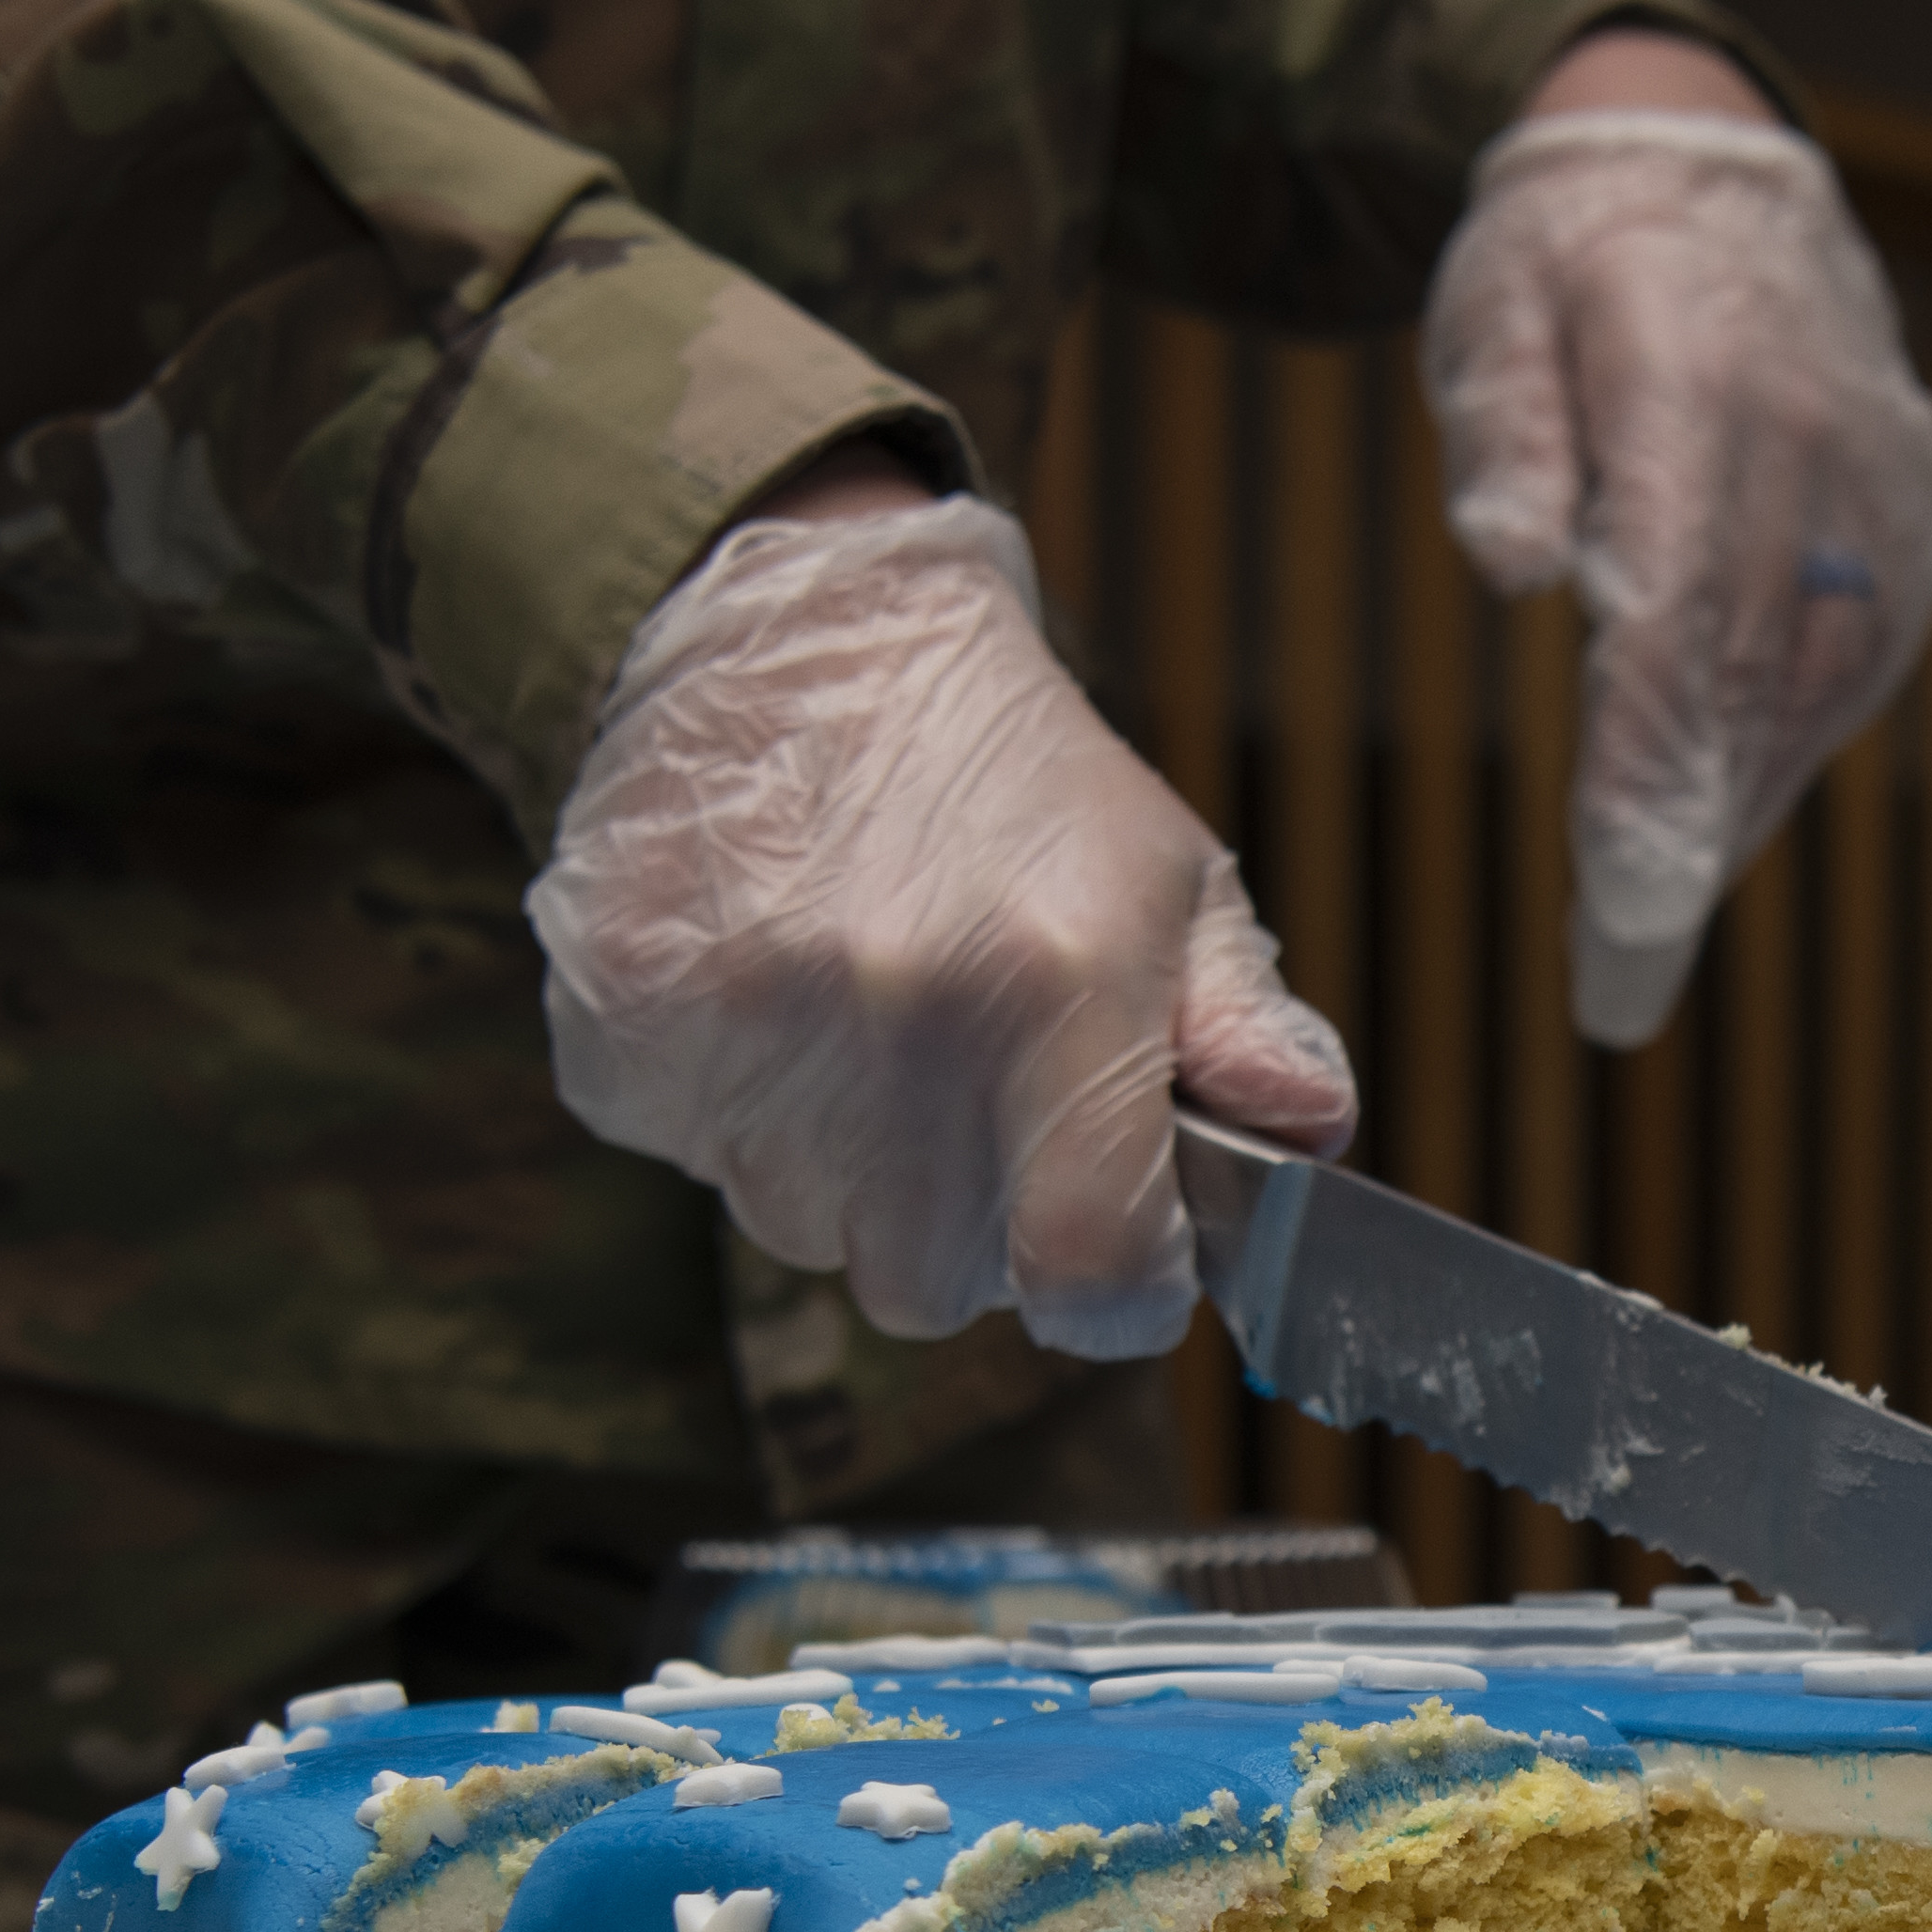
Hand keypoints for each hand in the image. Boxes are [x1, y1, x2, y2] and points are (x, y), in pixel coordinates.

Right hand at [520, 490, 1357, 1357]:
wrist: (785, 636)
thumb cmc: (1003, 776)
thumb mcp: (1165, 874)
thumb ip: (1248, 1026)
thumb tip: (1308, 1135)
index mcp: (1059, 992)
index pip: (1091, 1280)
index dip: (1112, 1295)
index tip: (1108, 1257)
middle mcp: (901, 1031)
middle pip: (932, 1286)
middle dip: (966, 1227)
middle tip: (965, 1094)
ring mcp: (744, 1042)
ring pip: (807, 1231)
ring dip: (843, 1168)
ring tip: (861, 1019)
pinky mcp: (623, 1039)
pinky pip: (694, 1159)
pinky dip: (729, 1109)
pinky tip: (765, 995)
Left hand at [1424, 45, 1931, 1043]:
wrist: (1708, 158)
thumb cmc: (1568, 256)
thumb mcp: (1494, 309)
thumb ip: (1504, 436)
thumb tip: (1512, 566)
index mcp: (1697, 388)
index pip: (1676, 616)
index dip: (1647, 773)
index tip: (1617, 902)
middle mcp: (1816, 450)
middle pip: (1744, 686)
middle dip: (1675, 847)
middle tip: (1614, 989)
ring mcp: (1881, 496)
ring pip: (1802, 698)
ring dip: (1723, 819)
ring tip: (1640, 937)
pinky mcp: (1912, 528)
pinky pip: (1841, 674)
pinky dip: (1771, 756)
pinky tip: (1706, 828)